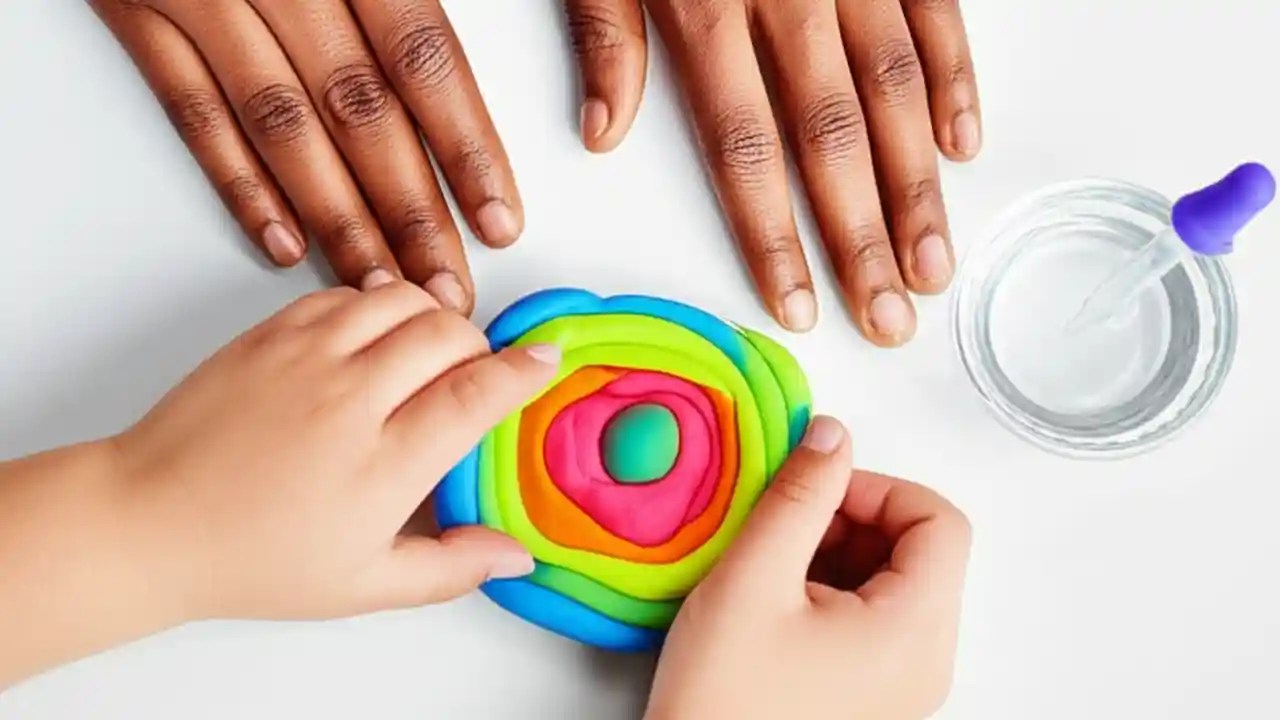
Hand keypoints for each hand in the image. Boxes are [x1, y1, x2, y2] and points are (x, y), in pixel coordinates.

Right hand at [91, 0, 523, 312]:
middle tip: (447, 285)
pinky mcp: (138, 11)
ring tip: (379, 283)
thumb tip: (463, 80)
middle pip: (359, 111)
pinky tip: (285, 243)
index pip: (422, 61)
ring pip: (282, 126)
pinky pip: (192, 111)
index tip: (498, 221)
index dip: (466, 149)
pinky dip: (241, 183)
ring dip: (336, 219)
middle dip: (410, 212)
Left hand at [113, 279, 556, 620]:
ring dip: (431, 316)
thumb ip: (450, 568)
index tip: (546, 359)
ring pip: (401, 299)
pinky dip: (377, 303)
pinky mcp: (270, 334)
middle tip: (474, 372)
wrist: (150, 521)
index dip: (523, 371)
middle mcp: (350, 400)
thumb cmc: (253, 559)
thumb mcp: (362, 585)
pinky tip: (375, 335)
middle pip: (448, 334)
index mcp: (382, 466)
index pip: (476, 394)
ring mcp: (306, 357)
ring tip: (428, 348)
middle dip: (479, 345)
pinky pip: (347, 293)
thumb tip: (518, 554)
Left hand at [564, 1, 980, 344]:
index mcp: (704, 7)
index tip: (801, 307)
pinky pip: (933, 11)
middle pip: (831, 138)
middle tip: (890, 318)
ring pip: (894, 89)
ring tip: (932, 265)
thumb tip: (603, 133)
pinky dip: (953, 78)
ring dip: (916, 185)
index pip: (744, 148)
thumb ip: (605, 34)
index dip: (775, 236)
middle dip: (861, 238)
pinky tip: (962, 146)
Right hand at [645, 417, 971, 718]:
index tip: (816, 490)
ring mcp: (904, 685)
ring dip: (838, 554)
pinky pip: (875, 620)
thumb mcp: (752, 579)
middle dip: (853, 520)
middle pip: (922, 552)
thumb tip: (832, 436)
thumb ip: (798, 497)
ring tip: (771, 568)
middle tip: (784, 527)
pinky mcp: (874, 696)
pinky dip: (832, 592)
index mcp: (914, 632)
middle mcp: (926, 662)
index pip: (940, 522)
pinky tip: (775, 603)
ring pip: (896, 583)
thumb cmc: (723, 702)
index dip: (877, 489)